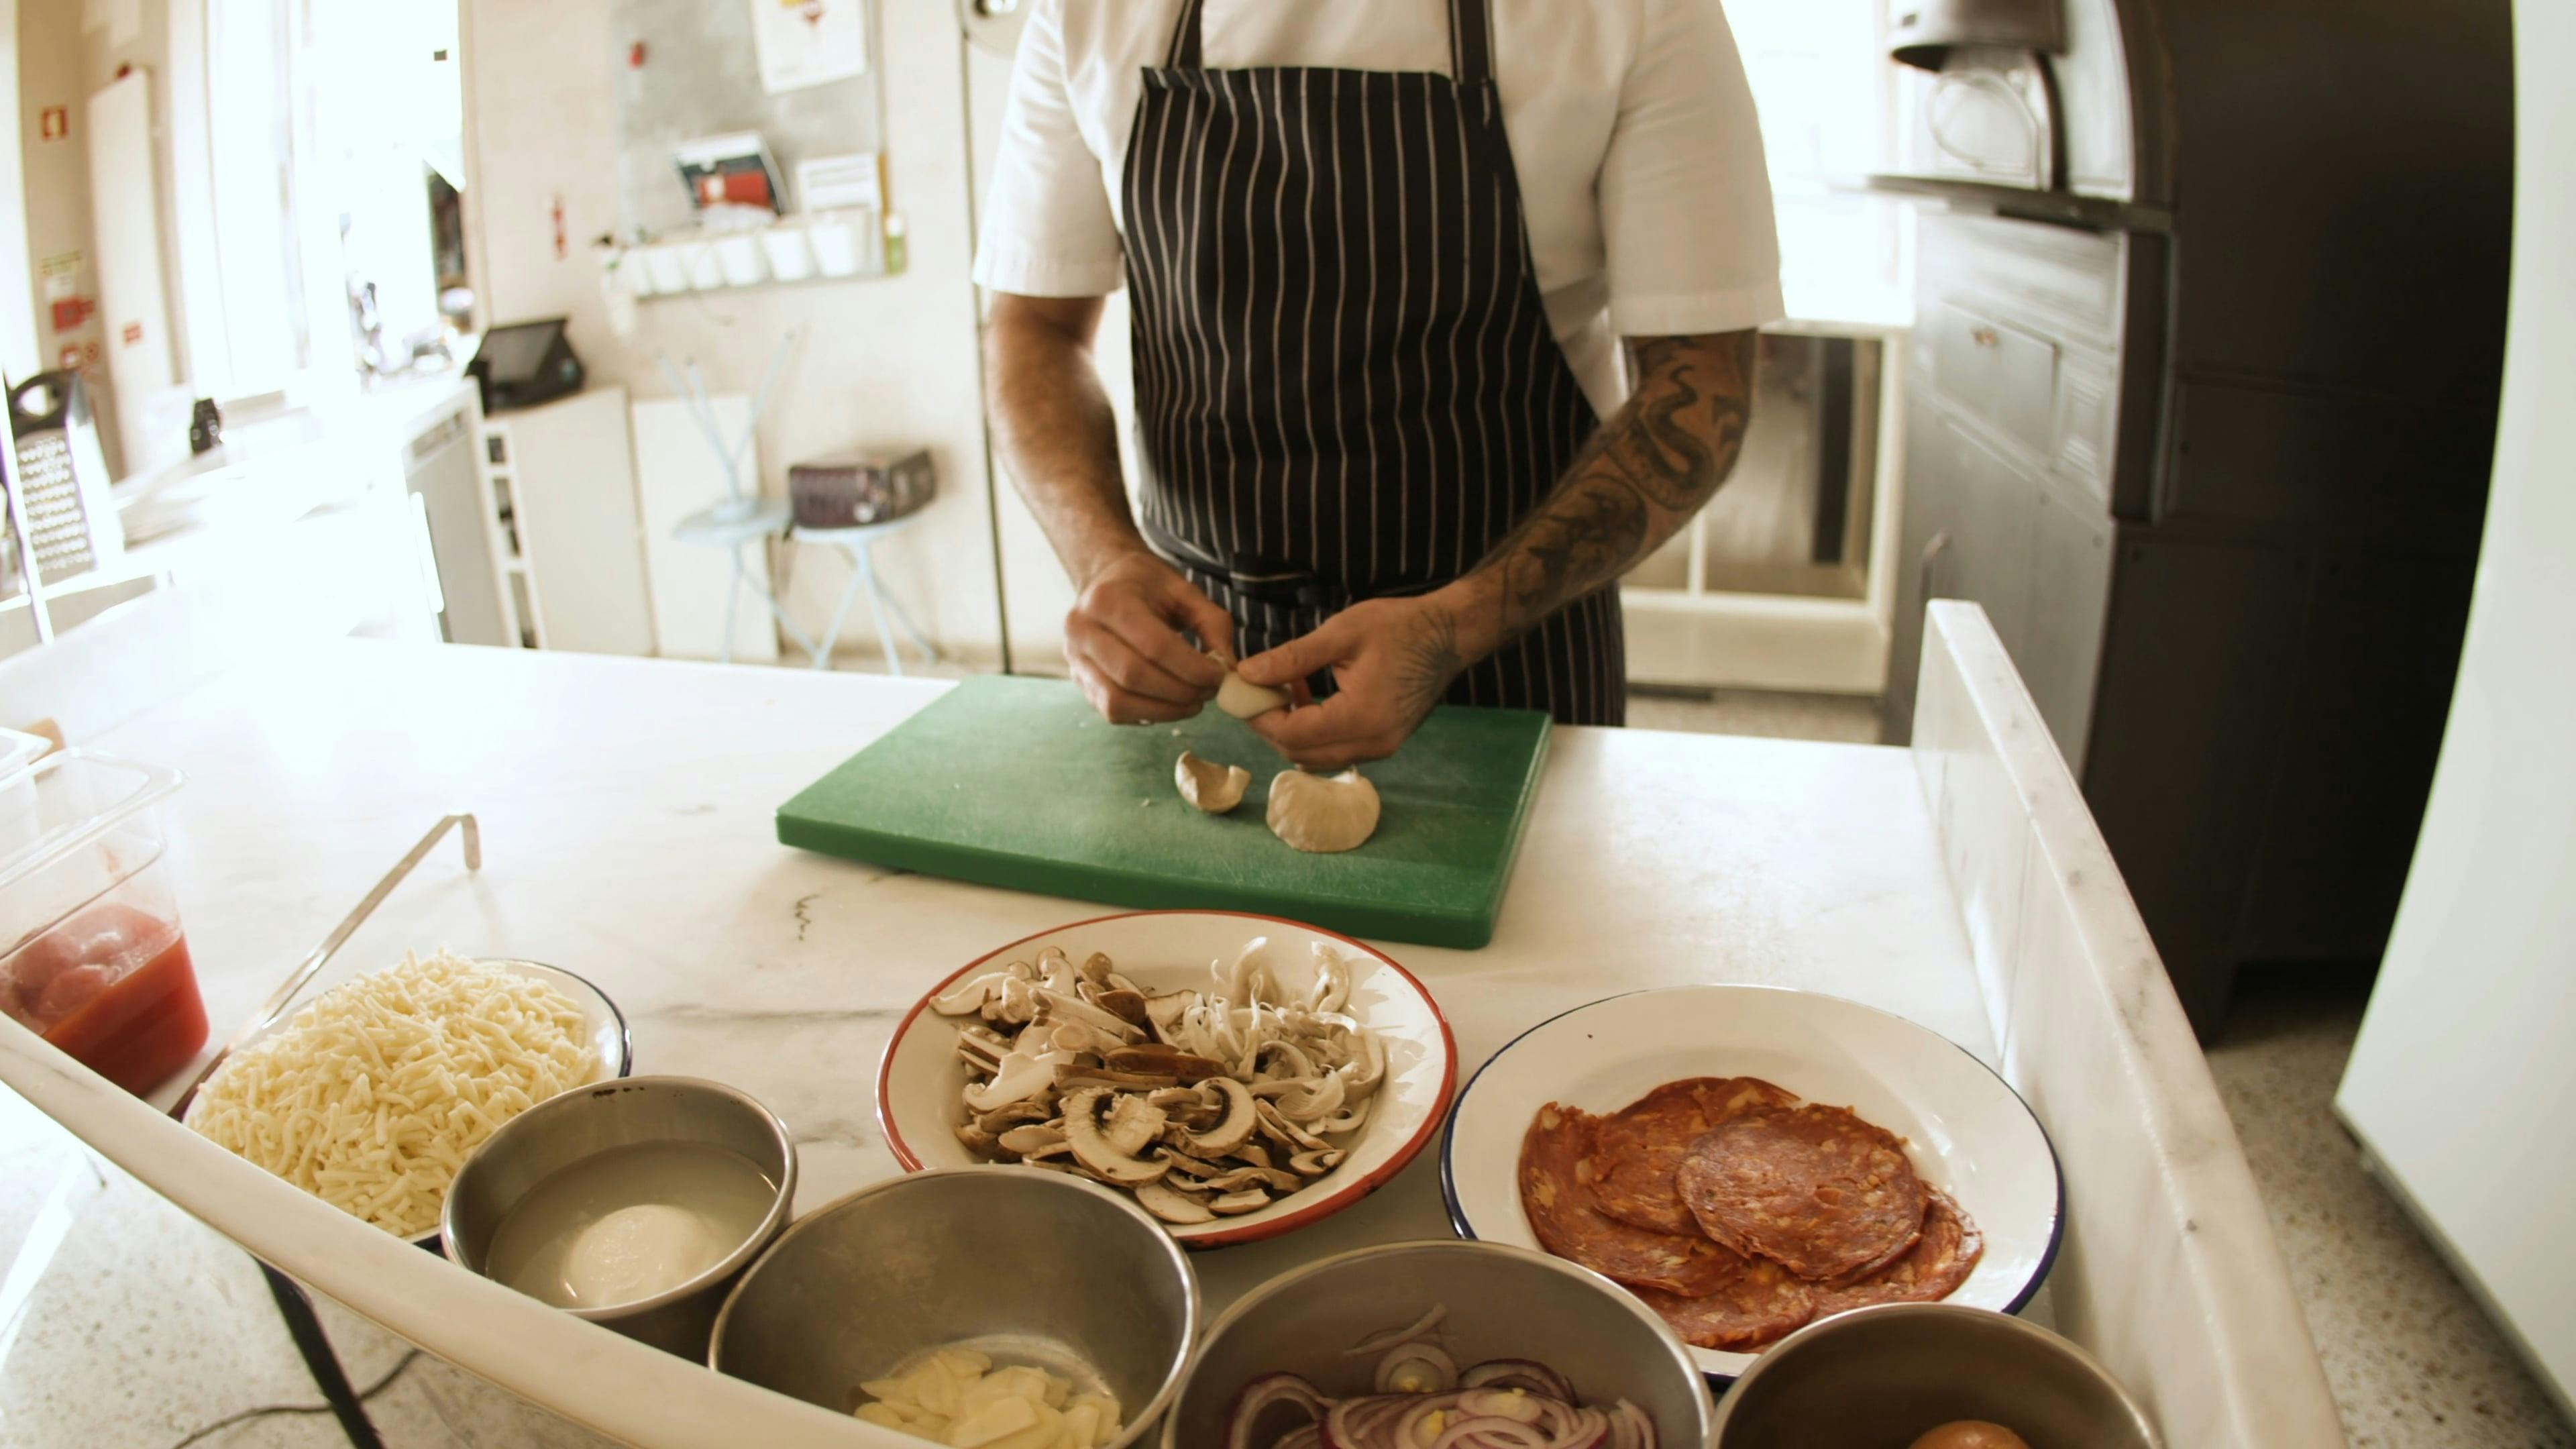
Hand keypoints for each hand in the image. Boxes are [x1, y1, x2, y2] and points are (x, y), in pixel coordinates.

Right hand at [1064, 552, 1234, 723]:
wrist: (1104, 579)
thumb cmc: (1147, 585)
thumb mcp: (1184, 591)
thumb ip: (1212, 623)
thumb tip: (1228, 668)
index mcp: (1108, 599)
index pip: (1153, 645)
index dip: (1191, 668)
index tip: (1219, 677)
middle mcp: (1082, 629)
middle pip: (1134, 676)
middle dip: (1179, 692)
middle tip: (1208, 693)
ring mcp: (1074, 658)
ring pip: (1118, 701)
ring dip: (1164, 710)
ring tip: (1192, 703)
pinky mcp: (1079, 681)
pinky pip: (1112, 711)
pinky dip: (1146, 715)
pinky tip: (1169, 705)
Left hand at [1236, 592, 1475, 769]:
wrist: (1448, 636)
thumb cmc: (1398, 627)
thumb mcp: (1341, 633)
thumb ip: (1292, 658)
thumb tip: (1247, 674)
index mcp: (1362, 717)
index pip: (1293, 734)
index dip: (1260, 717)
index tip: (1243, 692)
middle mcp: (1373, 743)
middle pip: (1300, 754)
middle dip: (1271, 726)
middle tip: (1259, 690)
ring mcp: (1381, 748)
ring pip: (1316, 758)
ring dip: (1291, 730)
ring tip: (1286, 689)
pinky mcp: (1383, 744)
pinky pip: (1335, 751)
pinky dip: (1313, 732)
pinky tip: (1309, 697)